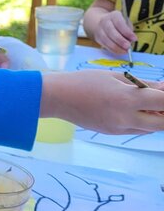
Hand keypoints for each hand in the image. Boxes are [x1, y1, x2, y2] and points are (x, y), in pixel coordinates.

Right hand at [41, 70, 163, 133]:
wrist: (58, 98)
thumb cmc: (85, 81)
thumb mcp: (116, 77)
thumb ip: (143, 84)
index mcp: (127, 99)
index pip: (163, 102)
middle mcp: (125, 118)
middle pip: (162, 124)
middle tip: (160, 100)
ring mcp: (118, 129)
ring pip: (150, 129)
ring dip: (155, 118)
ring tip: (148, 102)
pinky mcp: (112, 133)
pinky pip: (136, 130)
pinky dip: (142, 121)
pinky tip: (133, 108)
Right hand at [92, 10, 136, 53]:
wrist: (99, 22)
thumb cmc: (117, 22)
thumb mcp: (125, 21)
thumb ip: (128, 29)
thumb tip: (130, 40)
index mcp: (114, 16)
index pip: (120, 23)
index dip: (127, 32)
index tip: (135, 39)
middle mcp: (105, 22)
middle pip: (111, 32)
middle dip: (121, 41)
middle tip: (128, 46)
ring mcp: (100, 30)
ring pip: (107, 40)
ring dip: (117, 47)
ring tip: (125, 51)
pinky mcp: (98, 38)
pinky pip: (105, 45)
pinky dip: (113, 50)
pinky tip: (120, 51)